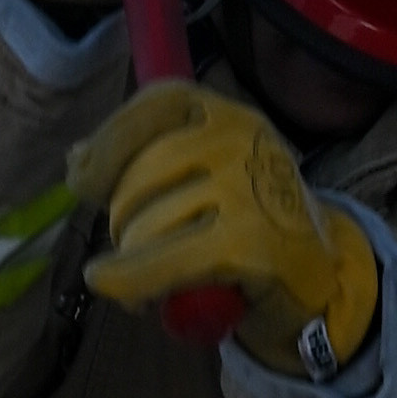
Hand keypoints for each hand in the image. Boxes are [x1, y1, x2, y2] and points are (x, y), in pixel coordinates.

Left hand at [67, 84, 382, 378]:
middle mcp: (239, 141)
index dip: (110, 141)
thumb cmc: (251, 222)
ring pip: (148, 222)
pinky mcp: (248, 243)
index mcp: (227, 115)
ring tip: (148, 280)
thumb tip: (76, 160)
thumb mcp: (205, 175)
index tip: (84, 179)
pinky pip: (165, 262)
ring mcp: (247, 189)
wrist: (319, 276)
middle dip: (121, 217)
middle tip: (133, 245)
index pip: (154, 105)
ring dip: (132, 260)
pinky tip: (122, 292)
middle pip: (143, 172)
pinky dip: (132, 281)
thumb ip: (145, 160)